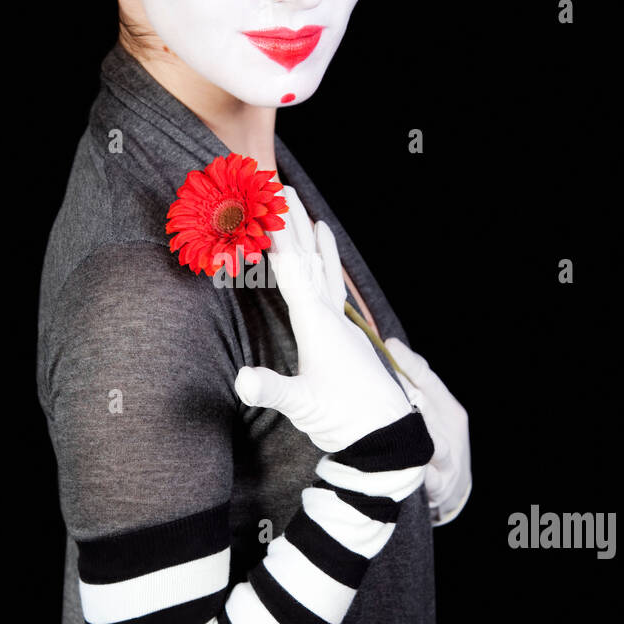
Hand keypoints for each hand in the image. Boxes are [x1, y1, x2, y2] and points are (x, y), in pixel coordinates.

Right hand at [234, 187, 413, 452]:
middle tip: (280, 188)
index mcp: (316, 324)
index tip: (265, 205)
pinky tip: (327, 260)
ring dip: (312, 239)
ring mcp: (340, 325)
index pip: (292, 270)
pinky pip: (332, 288)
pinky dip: (326, 266)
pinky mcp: (345, 337)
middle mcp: (329, 316)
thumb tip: (241, 381)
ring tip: (307, 211)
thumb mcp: (302, 406)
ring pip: (323, 270)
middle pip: (308, 259)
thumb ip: (271, 390)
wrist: (383, 435)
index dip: (277, 236)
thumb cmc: (343, 419)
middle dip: (293, 224)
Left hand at [383, 335, 471, 525]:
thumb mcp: (435, 416)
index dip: (409, 362)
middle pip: (426, 405)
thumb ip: (415, 391)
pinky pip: (426, 476)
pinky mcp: (440, 484)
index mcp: (448, 407)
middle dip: (404, 390)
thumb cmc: (438, 444)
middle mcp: (450, 428)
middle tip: (379, 374)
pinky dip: (413, 470)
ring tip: (393, 417)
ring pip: (431, 442)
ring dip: (413, 431)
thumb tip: (386, 356)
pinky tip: (398, 464)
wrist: (456, 490)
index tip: (389, 344)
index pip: (428, 378)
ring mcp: (448, 457)